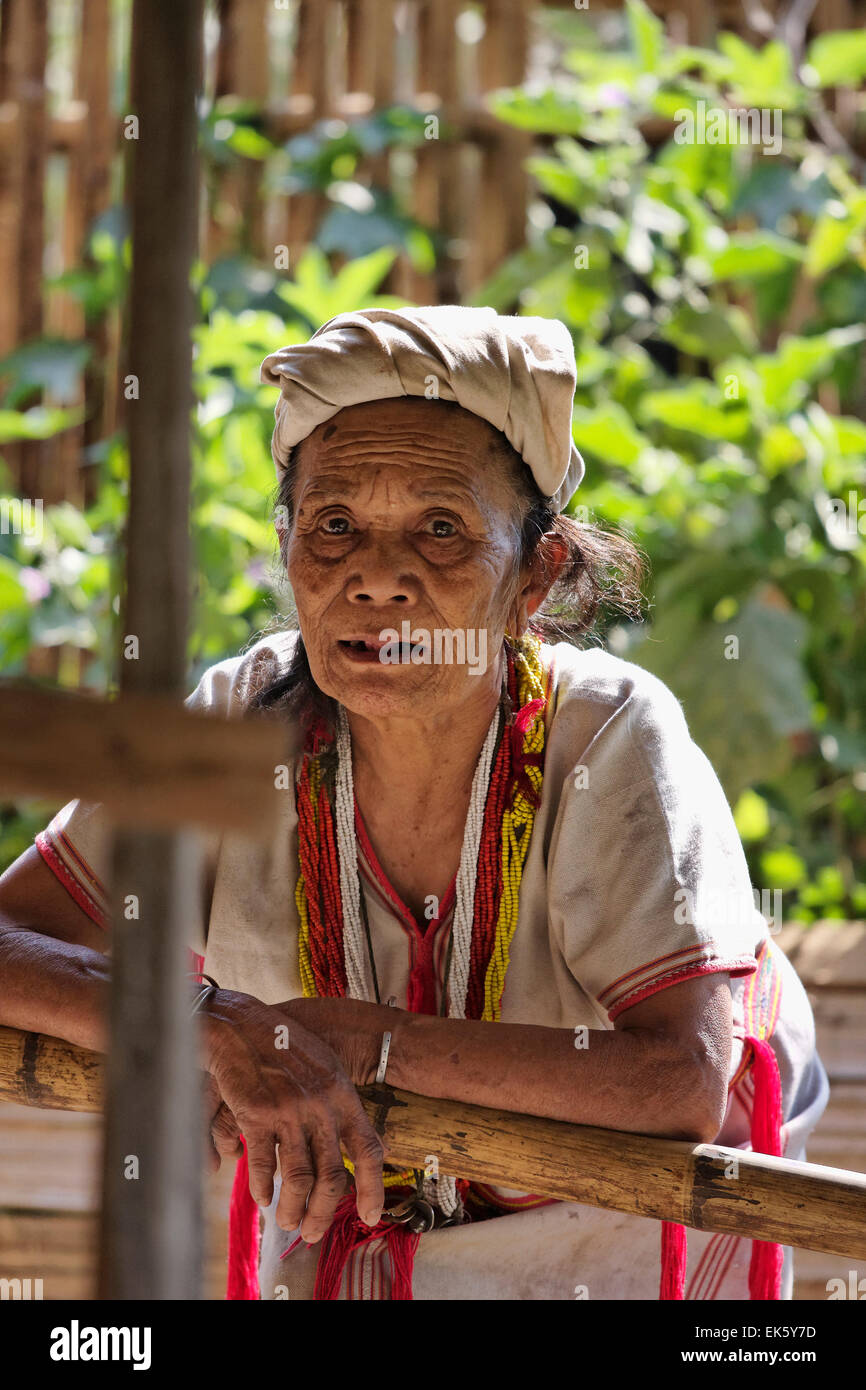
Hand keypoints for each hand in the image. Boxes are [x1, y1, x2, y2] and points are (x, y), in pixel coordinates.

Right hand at [200, 990, 385, 1241]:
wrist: (242, 1024)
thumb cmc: (285, 1047)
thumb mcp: (327, 1068)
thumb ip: (343, 1108)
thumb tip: (367, 1149)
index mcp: (342, 1094)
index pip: (368, 1149)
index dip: (371, 1188)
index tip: (370, 1216)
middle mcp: (320, 1105)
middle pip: (332, 1175)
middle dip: (323, 1212)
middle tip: (314, 1232)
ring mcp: (289, 1110)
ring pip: (299, 1177)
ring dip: (293, 1208)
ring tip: (287, 1221)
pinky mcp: (256, 1114)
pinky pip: (263, 1164)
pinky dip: (262, 1187)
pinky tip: (262, 1197)